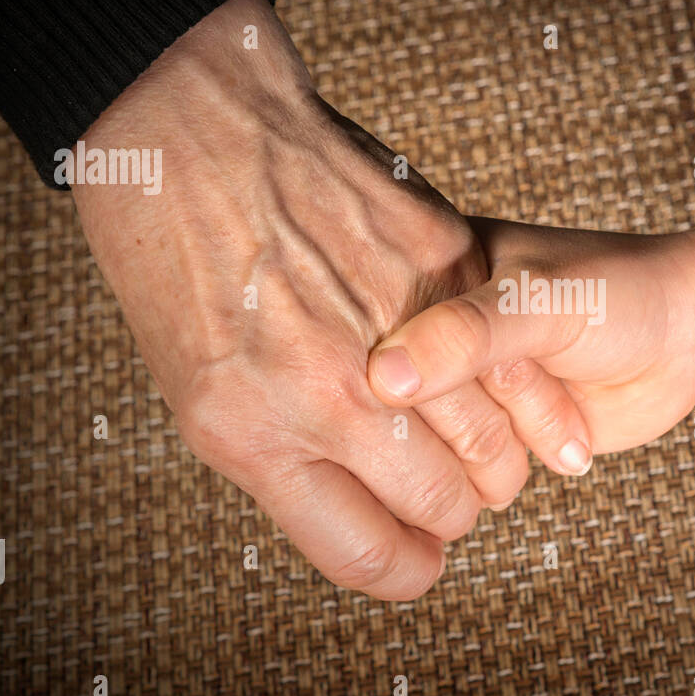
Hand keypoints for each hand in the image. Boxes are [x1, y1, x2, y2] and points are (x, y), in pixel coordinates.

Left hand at [72, 0, 534, 598]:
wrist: (190, 127)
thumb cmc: (179, 260)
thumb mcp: (198, 388)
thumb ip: (286, 457)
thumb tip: (365, 503)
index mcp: (253, 434)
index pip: (369, 554)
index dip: (407, 568)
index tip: (418, 556)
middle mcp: (329, 389)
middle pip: (444, 505)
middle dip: (454, 509)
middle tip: (449, 484)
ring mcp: (392, 323)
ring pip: (493, 442)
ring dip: (496, 453)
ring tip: (477, 434)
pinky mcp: (441, 258)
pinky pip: (508, 351)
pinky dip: (514, 377)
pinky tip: (497, 373)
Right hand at [366, 206, 694, 458]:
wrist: (690, 335)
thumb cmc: (622, 293)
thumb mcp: (541, 301)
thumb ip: (466, 334)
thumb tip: (386, 377)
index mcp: (430, 266)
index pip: (374, 333)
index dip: (410, 368)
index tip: (471, 371)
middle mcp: (436, 325)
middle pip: (401, 401)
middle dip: (475, 410)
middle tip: (536, 382)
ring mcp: (462, 380)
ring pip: (435, 444)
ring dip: (500, 443)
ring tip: (561, 406)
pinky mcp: (490, 425)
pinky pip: (469, 469)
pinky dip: (510, 466)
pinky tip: (562, 436)